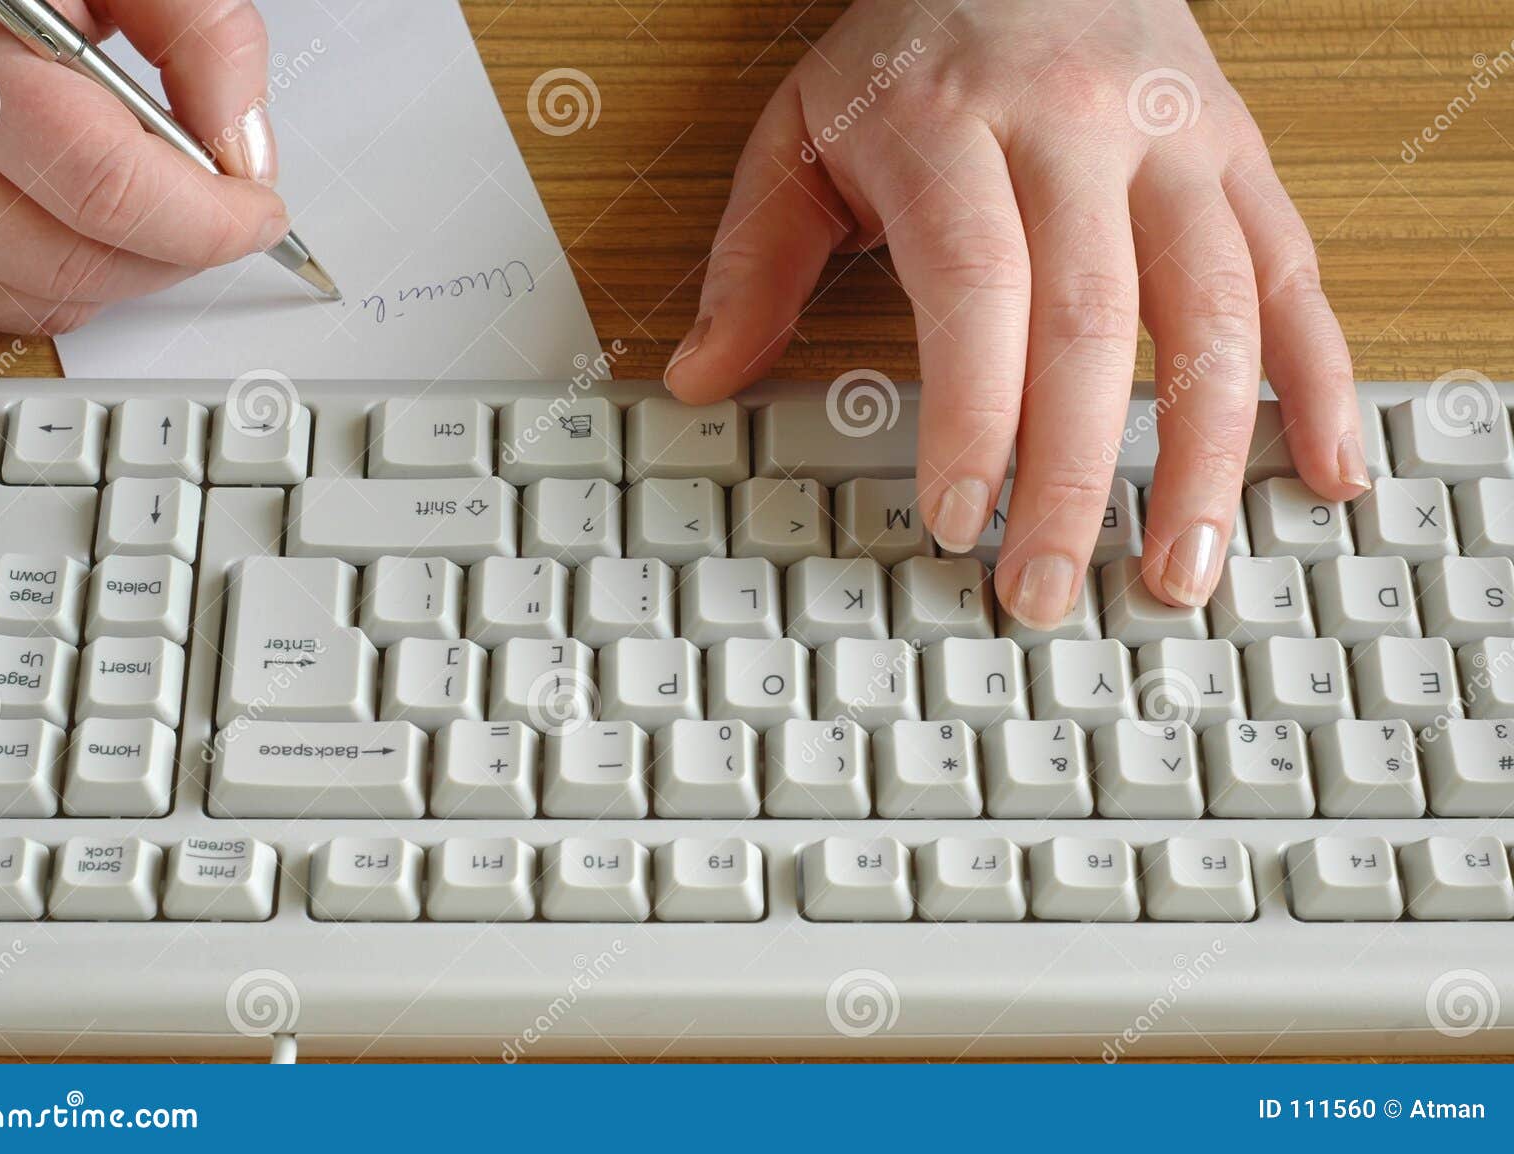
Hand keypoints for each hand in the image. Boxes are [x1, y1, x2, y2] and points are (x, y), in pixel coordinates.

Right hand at [0, 0, 286, 334]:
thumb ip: (198, 32)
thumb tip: (244, 148)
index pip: (103, 183)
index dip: (205, 220)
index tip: (255, 212)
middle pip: (72, 261)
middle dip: (175, 252)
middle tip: (217, 213)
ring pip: (37, 299)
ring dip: (123, 270)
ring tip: (145, 198)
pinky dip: (58, 278)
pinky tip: (75, 213)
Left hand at [664, 0, 1367, 626]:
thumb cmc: (912, 47)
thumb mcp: (802, 129)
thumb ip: (753, 257)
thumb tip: (701, 379)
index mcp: (949, 124)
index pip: (975, 287)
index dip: (973, 415)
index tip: (958, 521)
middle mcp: (1076, 130)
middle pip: (1093, 322)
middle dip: (1073, 475)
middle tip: (1046, 590)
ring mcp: (1173, 143)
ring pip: (1213, 310)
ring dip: (1205, 455)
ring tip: (1182, 570)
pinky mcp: (1239, 157)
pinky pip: (1294, 271)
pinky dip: (1318, 377)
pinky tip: (1322, 469)